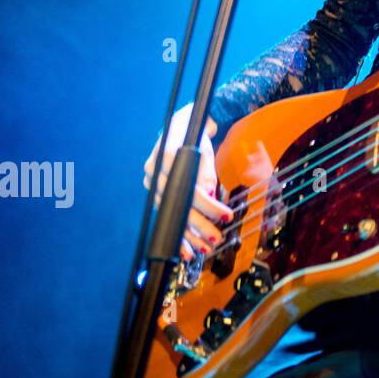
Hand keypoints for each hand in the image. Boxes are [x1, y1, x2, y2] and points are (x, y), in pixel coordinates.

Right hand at [143, 103, 233, 262]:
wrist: (179, 127)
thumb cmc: (194, 136)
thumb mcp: (204, 149)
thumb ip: (206, 172)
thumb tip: (209, 194)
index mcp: (168, 157)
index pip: (189, 188)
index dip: (208, 205)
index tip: (225, 215)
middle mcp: (155, 172)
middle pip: (178, 205)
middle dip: (200, 224)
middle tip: (217, 237)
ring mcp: (152, 183)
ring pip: (171, 214)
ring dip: (189, 235)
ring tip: (205, 248)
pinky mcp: (155, 193)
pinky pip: (167, 216)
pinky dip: (177, 234)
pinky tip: (186, 250)